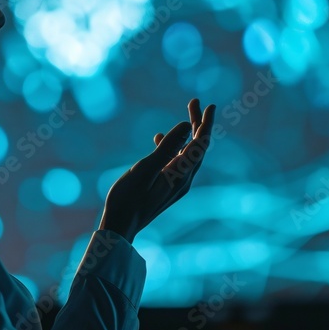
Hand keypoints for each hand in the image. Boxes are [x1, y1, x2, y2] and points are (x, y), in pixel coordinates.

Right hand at [99, 98, 215, 241]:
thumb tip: (187, 125)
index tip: (209, 105)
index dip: (206, 124)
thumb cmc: (127, 199)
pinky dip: (173, 147)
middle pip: (198, 147)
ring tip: (184, 116)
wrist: (119, 228)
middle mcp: (183, 180)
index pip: (201, 145)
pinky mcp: (165, 187)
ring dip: (187, 134)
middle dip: (198, 124)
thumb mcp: (145, 169)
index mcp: (181, 175)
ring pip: (188, 154)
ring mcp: (175, 185)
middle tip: (194, 102)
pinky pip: (176, 162)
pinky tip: (160, 139)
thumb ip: (166, 148)